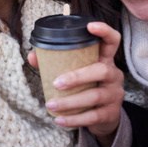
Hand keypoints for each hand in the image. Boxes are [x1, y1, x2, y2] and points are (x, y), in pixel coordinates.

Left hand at [28, 21, 123, 146]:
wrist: (104, 119)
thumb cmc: (86, 88)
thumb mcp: (76, 74)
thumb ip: (55, 64)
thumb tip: (33, 55)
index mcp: (105, 60)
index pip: (112, 41)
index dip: (104, 31)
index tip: (89, 26)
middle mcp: (114, 75)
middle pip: (102, 70)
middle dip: (78, 76)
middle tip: (56, 83)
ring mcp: (114, 95)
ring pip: (95, 96)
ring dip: (70, 101)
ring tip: (51, 105)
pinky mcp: (111, 114)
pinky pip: (92, 116)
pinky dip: (74, 119)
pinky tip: (59, 120)